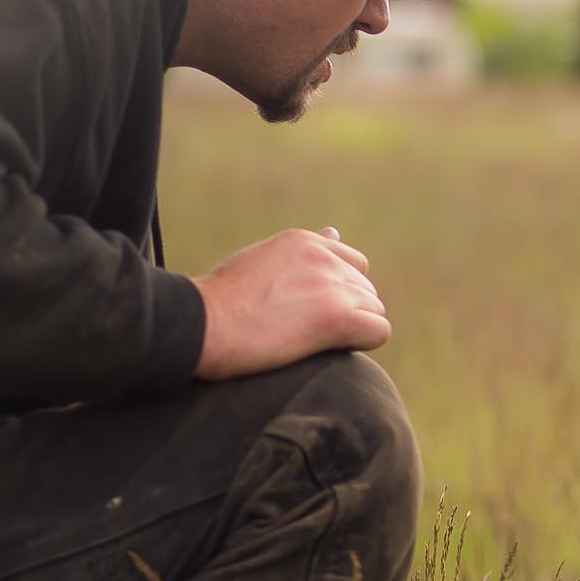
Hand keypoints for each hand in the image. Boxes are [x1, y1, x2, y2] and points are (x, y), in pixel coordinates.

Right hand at [191, 227, 390, 380]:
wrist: (201, 324)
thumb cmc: (222, 301)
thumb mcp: (263, 260)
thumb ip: (304, 252)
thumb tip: (335, 232)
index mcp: (304, 241)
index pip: (353, 263)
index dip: (341, 291)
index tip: (313, 310)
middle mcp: (323, 256)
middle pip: (366, 290)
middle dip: (347, 312)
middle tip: (305, 330)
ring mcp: (332, 284)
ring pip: (374, 310)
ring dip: (352, 329)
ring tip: (309, 339)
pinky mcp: (337, 315)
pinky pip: (378, 331)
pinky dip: (361, 344)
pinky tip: (329, 348)